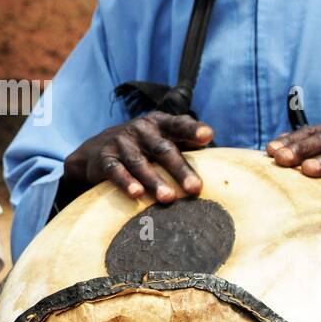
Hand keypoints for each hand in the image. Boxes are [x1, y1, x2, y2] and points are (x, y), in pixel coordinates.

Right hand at [64, 111, 214, 202]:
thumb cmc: (143, 147)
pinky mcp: (105, 158)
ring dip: (154, 181)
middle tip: (195, 188)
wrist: (97, 150)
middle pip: (163, 149)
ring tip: (168, 198)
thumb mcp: (162, 139)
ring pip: (140, 162)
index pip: (179, 124)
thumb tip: (223, 165)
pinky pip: (116, 171)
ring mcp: (121, 143)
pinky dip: (126, 182)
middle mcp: (141, 130)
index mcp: (160, 123)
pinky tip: (136, 194)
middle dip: (180, 168)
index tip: (208, 136)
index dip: (193, 129)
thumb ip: (187, 145)